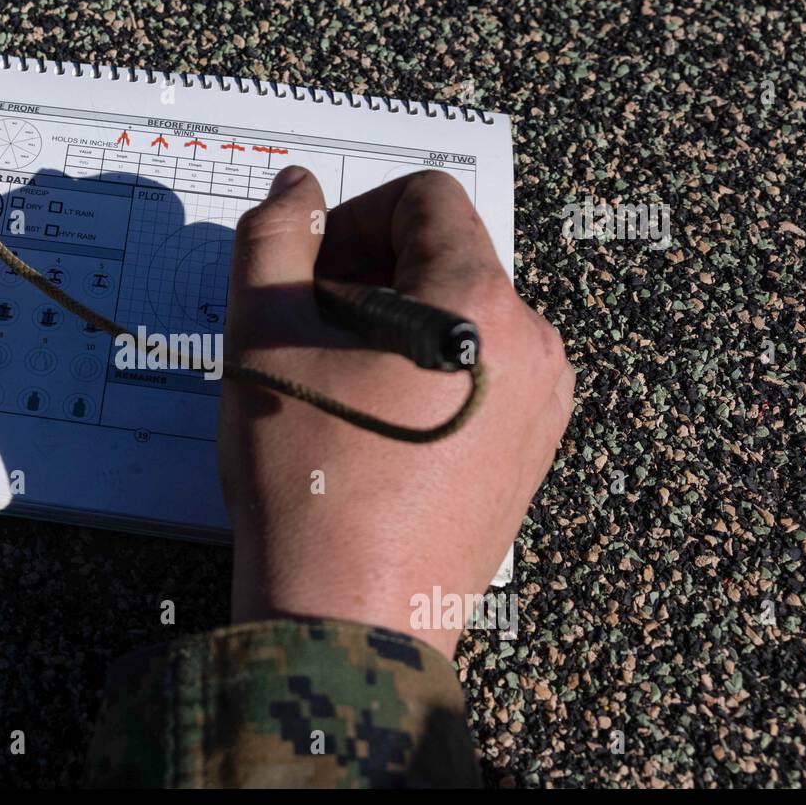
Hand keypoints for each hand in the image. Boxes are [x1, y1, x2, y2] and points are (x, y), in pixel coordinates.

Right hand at [220, 167, 573, 656]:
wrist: (348, 618)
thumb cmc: (306, 480)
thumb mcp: (264, 338)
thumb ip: (273, 238)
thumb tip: (295, 186)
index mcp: (478, 304)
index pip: (426, 199)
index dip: (353, 218)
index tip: (308, 273)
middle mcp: (533, 346)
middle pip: (447, 258)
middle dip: (369, 274)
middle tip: (308, 329)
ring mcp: (541, 406)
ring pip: (462, 317)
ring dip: (393, 324)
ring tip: (335, 382)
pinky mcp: (530, 454)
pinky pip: (481, 375)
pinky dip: (424, 372)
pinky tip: (373, 425)